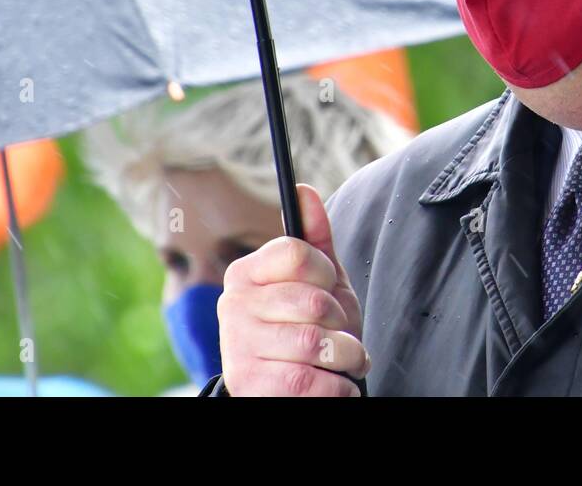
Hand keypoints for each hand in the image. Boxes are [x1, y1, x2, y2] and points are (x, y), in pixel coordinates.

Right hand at [219, 183, 368, 395]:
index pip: (298, 253)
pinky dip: (337, 386)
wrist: (282, 389)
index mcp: (246, 272)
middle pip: (314, 301)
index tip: (327, 287)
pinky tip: (334, 382)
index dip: (326, 273)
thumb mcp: (318, 282)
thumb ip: (314, 239)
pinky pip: (311, 380)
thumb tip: (304, 191)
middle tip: (339, 332)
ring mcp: (238, 345)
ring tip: (345, 359)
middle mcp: (234, 305)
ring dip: (347, 356)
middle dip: (341, 321)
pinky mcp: (249, 383)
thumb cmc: (306, 327)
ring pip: (316, 343)